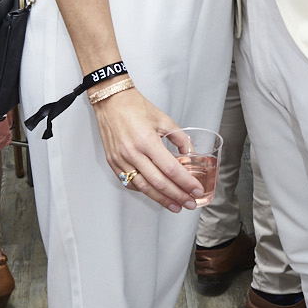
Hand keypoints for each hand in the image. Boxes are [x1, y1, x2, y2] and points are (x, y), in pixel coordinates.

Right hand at [92, 88, 204, 211]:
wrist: (111, 101)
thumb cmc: (135, 107)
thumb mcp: (164, 119)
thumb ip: (180, 138)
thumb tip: (191, 154)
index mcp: (147, 141)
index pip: (171, 168)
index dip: (186, 182)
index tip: (196, 189)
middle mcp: (133, 153)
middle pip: (159, 182)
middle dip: (177, 195)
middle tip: (190, 203)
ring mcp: (121, 160)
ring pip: (144, 187)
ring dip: (162, 199)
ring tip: (176, 206)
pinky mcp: (113, 163)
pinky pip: (129, 183)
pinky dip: (144, 191)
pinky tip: (155, 195)